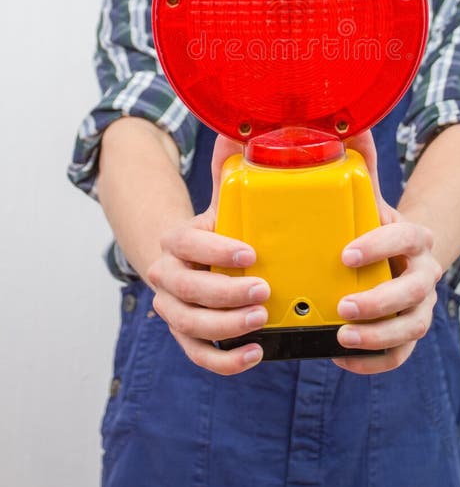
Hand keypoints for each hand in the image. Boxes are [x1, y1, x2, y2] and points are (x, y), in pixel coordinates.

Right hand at [147, 135, 270, 375]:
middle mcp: (168, 275)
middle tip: (264, 293)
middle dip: (225, 294)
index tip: (252, 253)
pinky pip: (198, 354)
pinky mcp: (186, 335)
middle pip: (187, 290)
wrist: (190, 258)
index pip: (189, 243)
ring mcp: (173, 308)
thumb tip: (243, 127)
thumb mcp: (222, 197)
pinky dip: (224, 360)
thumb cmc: (217, 225)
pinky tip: (256, 354)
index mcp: (177, 238)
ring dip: (224, 327)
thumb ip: (231, 166)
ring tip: (261, 323)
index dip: (217, 250)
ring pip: (188, 325)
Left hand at [332, 131, 442, 374]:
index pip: (407, 237)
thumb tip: (345, 122)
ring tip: (341, 337)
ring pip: (413, 327)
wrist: (399, 255)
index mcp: (415, 235)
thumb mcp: (368, 194)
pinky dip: (374, 360)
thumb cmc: (373, 222)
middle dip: (380, 301)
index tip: (345, 253)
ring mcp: (420, 305)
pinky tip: (341, 356)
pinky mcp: (408, 333)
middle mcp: (424, 272)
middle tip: (342, 306)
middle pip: (415, 292)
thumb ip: (359, 163)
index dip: (380, 247)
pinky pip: (400, 354)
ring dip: (379, 336)